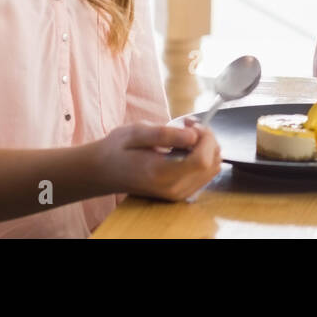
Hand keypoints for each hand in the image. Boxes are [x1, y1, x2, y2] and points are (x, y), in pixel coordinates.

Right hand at [92, 119, 221, 201]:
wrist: (104, 171)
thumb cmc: (118, 149)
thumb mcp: (136, 132)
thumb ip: (165, 134)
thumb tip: (193, 136)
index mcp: (161, 174)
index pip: (202, 160)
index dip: (205, 137)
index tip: (190, 123)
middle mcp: (173, 189)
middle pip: (212, 163)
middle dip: (207, 139)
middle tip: (188, 124)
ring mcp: (178, 194)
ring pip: (213, 168)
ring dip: (206, 147)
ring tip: (186, 134)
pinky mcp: (180, 193)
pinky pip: (205, 174)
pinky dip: (203, 156)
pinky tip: (186, 146)